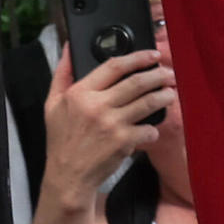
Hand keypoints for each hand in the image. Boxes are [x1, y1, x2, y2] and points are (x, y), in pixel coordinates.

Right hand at [41, 47, 167, 212]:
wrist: (68, 176)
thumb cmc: (61, 140)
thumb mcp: (53, 103)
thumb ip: (63, 73)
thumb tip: (69, 47)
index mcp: (80, 93)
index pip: (113, 66)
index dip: (137, 57)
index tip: (152, 55)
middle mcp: (97, 107)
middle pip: (137, 82)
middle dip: (158, 75)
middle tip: (168, 73)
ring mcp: (112, 124)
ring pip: (147, 103)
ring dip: (164, 96)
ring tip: (171, 93)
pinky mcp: (124, 142)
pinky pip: (148, 129)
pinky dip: (154, 128)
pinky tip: (155, 126)